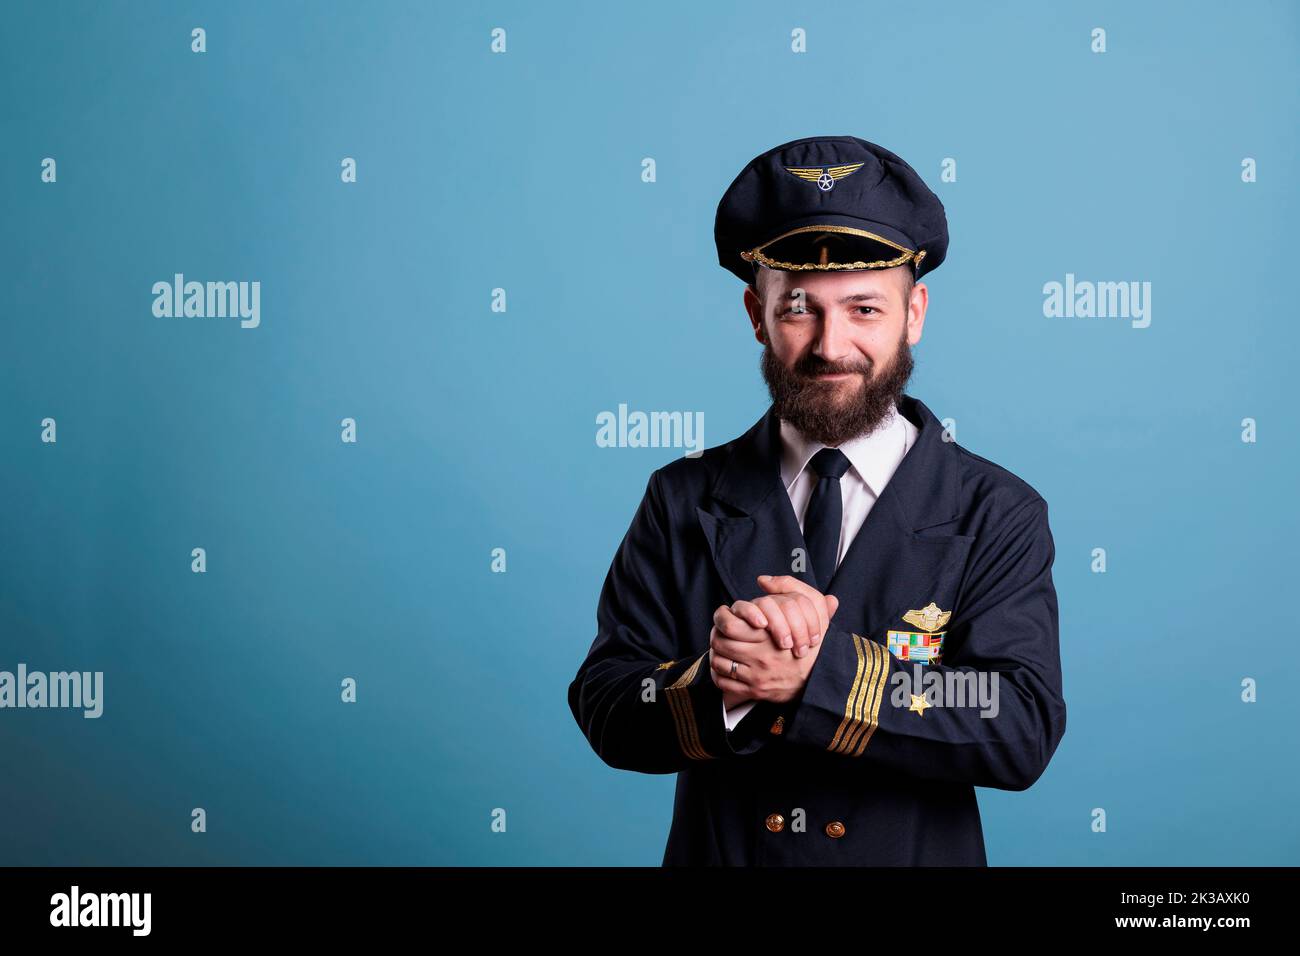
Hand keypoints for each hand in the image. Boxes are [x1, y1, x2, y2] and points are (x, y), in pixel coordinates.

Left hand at [707, 576, 840, 704]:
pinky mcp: (754, 692)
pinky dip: (718, 674)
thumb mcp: (813, 611)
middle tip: (719, 631)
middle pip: (721, 643)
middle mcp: (761, 657)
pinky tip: (724, 666)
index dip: (722, 618)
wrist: (823, 680)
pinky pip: (724, 682)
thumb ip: (790, 589)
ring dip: (716, 654)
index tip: (725, 615)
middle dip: (716, 635)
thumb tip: (763, 579)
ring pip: (719, 662)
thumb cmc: (815, 645)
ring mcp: (757, 676)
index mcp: (770, 637)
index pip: (730, 625)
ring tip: (720, 647)